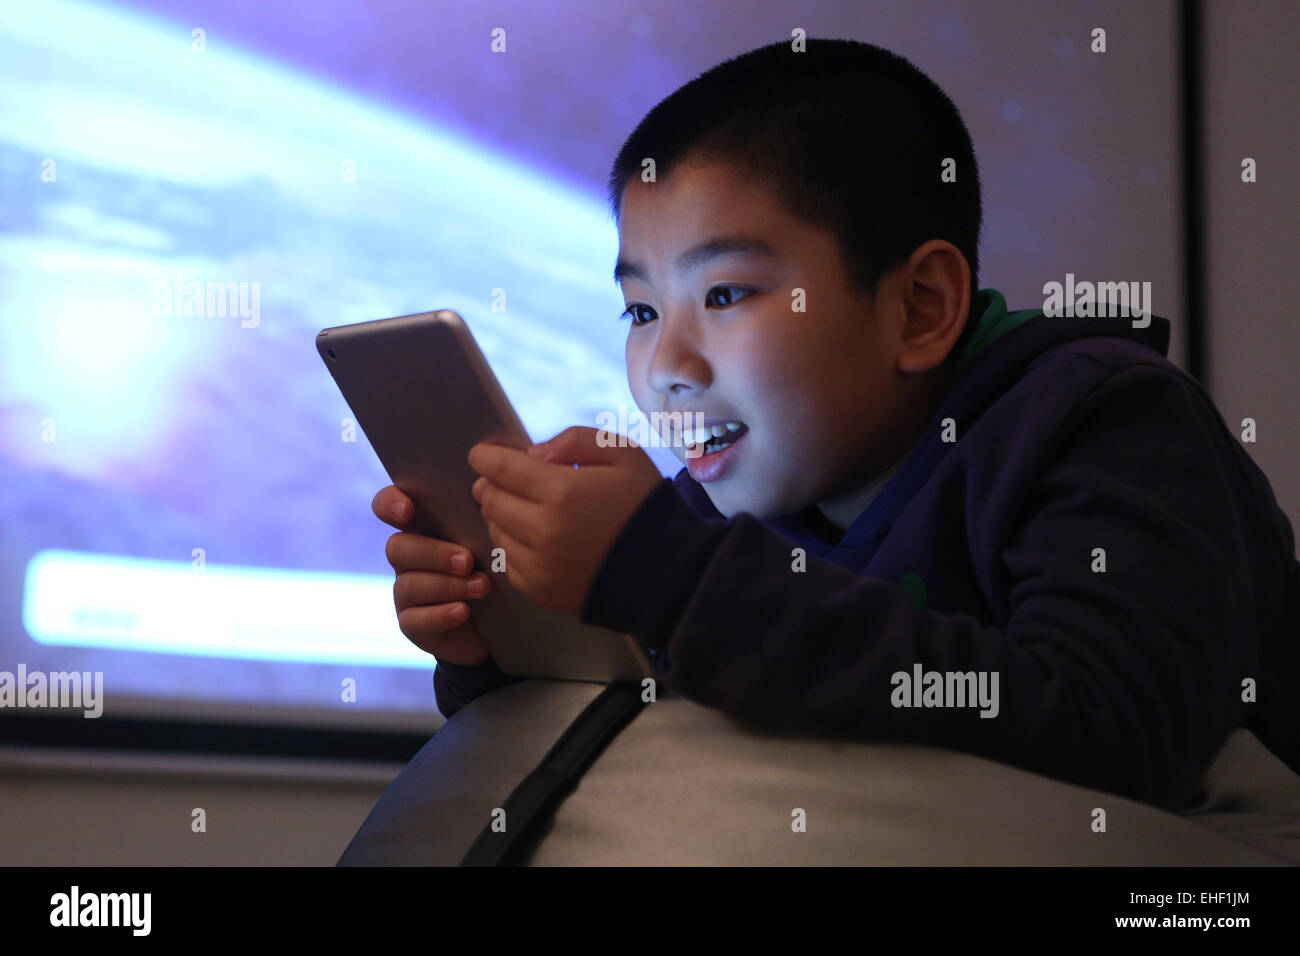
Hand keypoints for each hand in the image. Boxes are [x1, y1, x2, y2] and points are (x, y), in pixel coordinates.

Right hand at [371, 485, 492, 665]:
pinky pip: (414, 620)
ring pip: (408, 584)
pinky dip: (440, 614)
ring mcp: (407, 592)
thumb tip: (489, 483)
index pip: (388, 506)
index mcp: (421, 527)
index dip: (390, 504)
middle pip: (398, 547)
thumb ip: (483, 512)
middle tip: (468, 560)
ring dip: (446, 584)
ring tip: (482, 587)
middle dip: (434, 553)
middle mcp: (408, 557)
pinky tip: (463, 611)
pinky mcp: (413, 624)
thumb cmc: (494, 568)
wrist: (498, 623)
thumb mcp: (491, 537)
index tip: (408, 509)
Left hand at [467, 426, 664, 616]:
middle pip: (491, 500)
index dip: (484, 457)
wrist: (667, 571)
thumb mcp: (623, 454)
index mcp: (562, 491)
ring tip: (524, 508)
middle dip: (491, 484)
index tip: (482, 454)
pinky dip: (512, 545)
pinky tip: (533, 537)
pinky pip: (507, 561)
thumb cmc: (645, 505)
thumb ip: (575, 441)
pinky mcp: (540, 591)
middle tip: (502, 479)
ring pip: (495, 530)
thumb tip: (533, 454)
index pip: (500, 469)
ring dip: (501, 514)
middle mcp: (543, 530)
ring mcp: (539, 565)